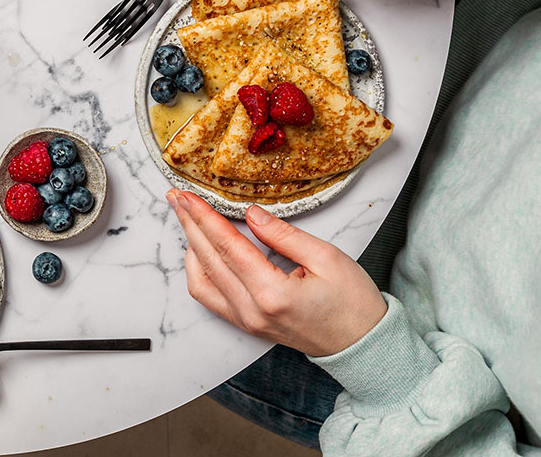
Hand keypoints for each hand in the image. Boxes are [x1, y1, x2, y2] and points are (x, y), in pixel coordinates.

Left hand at [167, 189, 385, 356]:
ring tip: (187, 220)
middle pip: (208, 260)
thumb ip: (283, 235)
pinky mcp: (246, 324)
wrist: (363, 344)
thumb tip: (252, 214)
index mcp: (271, 293)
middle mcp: (251, 310)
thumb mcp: (326, 258)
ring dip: (190, 248)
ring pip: (201, 281)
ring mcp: (246, 321)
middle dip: (189, 225)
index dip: (204, 217)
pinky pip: (210, 297)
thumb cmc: (352, 303)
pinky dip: (199, 271)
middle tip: (177, 198)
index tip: (187, 195)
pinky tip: (199, 251)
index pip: (226, 245)